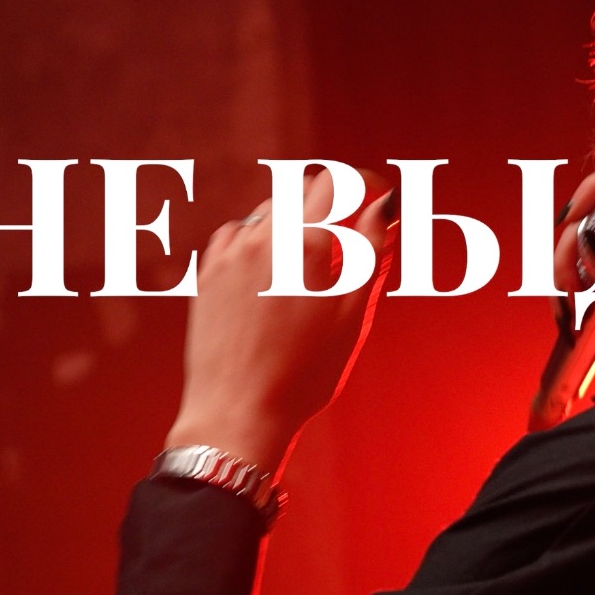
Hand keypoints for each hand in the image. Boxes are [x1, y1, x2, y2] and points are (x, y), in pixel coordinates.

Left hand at [167, 168, 394, 474]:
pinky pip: (236, 232)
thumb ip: (372, 251)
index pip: (341, 181)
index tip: (381, 198)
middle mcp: (265, 238)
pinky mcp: (208, 273)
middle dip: (335, 198)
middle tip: (353, 232)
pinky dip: (259, 237)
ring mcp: (231, 253)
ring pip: (270, 207)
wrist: (238, 414)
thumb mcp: (354, 314)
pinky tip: (271, 268)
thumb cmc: (304, 374)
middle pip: (305, 187)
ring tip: (313, 260)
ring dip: (297, 218)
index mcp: (308, 245)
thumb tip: (386, 205)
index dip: (368, 184)